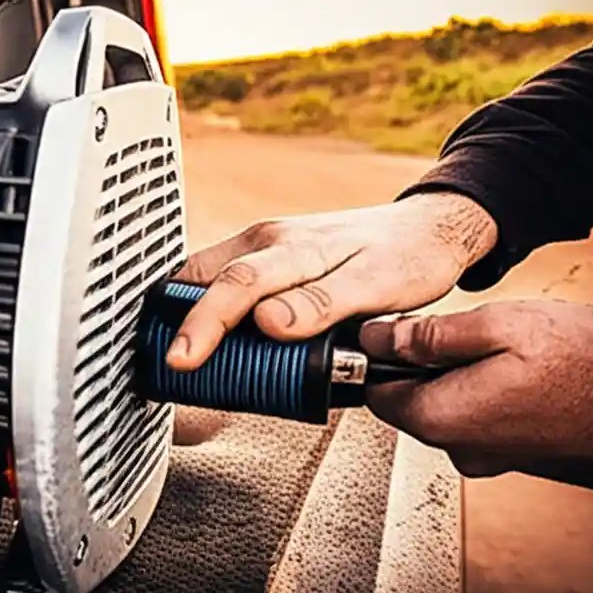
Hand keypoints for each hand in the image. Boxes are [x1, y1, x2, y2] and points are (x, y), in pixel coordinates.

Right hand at [165, 191, 497, 370]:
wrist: (427, 229)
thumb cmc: (408, 257)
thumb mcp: (376, 286)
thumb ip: (321, 305)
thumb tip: (267, 323)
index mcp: (292, 248)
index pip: (234, 286)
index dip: (203, 325)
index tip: (182, 359)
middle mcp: (268, 240)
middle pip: (201, 276)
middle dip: (173, 319)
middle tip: (164, 364)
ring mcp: (264, 245)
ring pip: (206, 277)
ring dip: (187, 313)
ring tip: (180, 356)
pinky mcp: (267, 257)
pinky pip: (222, 279)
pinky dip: (207, 306)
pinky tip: (209, 333)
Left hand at [361, 300, 592, 497]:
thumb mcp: (502, 327)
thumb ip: (430, 336)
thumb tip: (376, 339)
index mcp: (442, 419)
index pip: (375, 389)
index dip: (381, 353)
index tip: (402, 328)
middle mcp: (459, 449)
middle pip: (411, 397)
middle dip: (428, 361)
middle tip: (474, 332)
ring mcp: (490, 458)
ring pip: (449, 404)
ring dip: (465, 373)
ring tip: (511, 350)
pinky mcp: (516, 457)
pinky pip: (483, 417)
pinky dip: (492, 390)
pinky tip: (528, 372)